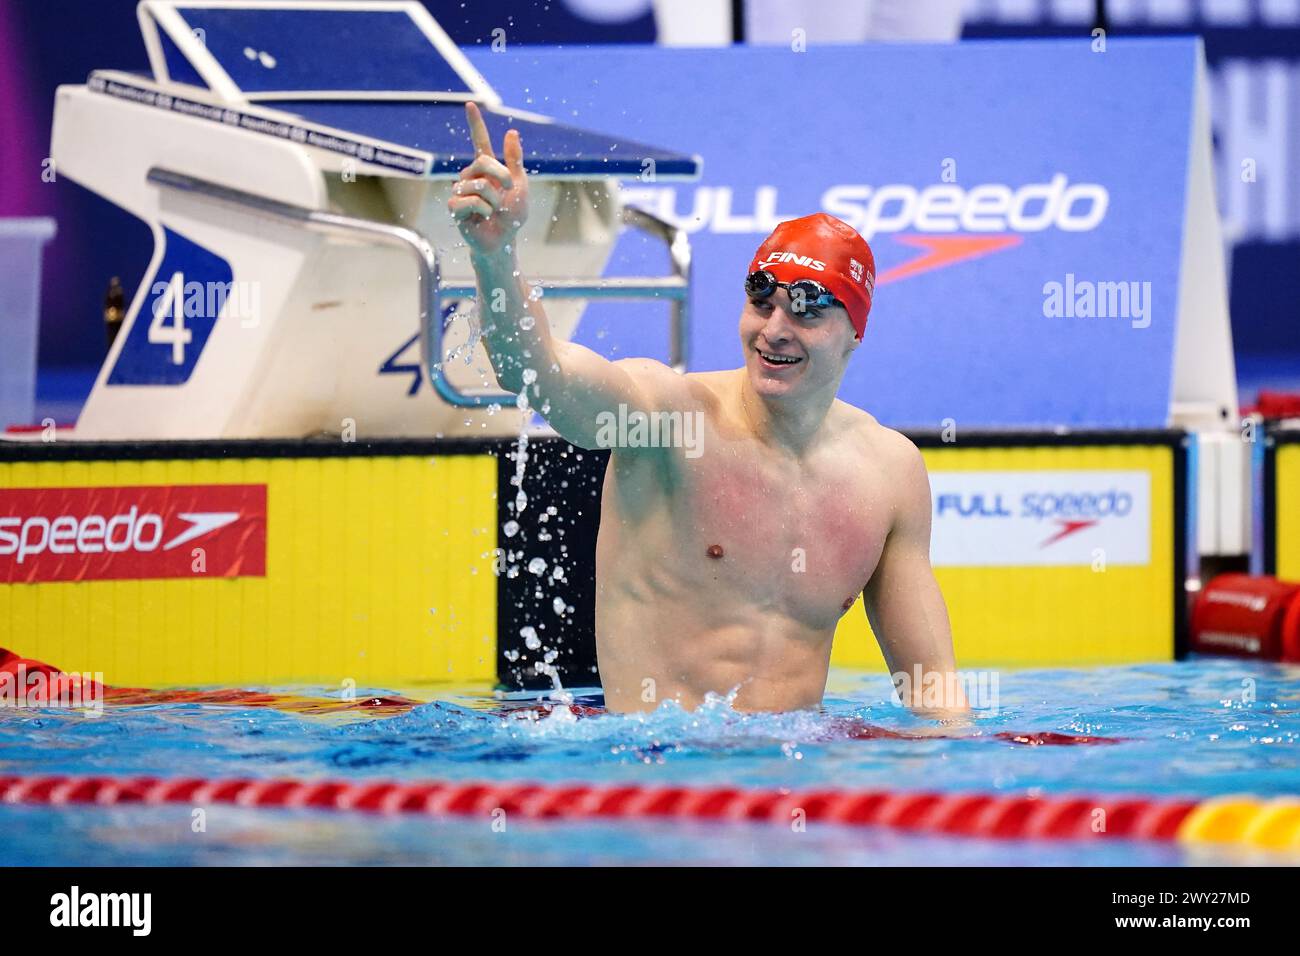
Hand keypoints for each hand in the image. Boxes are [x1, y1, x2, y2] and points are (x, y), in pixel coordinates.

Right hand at [447, 101, 528, 256]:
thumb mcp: (519, 185)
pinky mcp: (455, 207)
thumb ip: (514, 160)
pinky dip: (483, 210)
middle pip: (482, 162)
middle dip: (501, 176)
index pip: (479, 141)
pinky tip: (482, 217)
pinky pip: (470, 201)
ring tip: (493, 211)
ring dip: (494, 200)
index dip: (475, 123)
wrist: (503, 240)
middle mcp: (471, 175)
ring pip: (478, 184)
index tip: (471, 104)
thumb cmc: (512, 214)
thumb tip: (512, 132)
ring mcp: (461, 190)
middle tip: (507, 192)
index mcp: (487, 168)